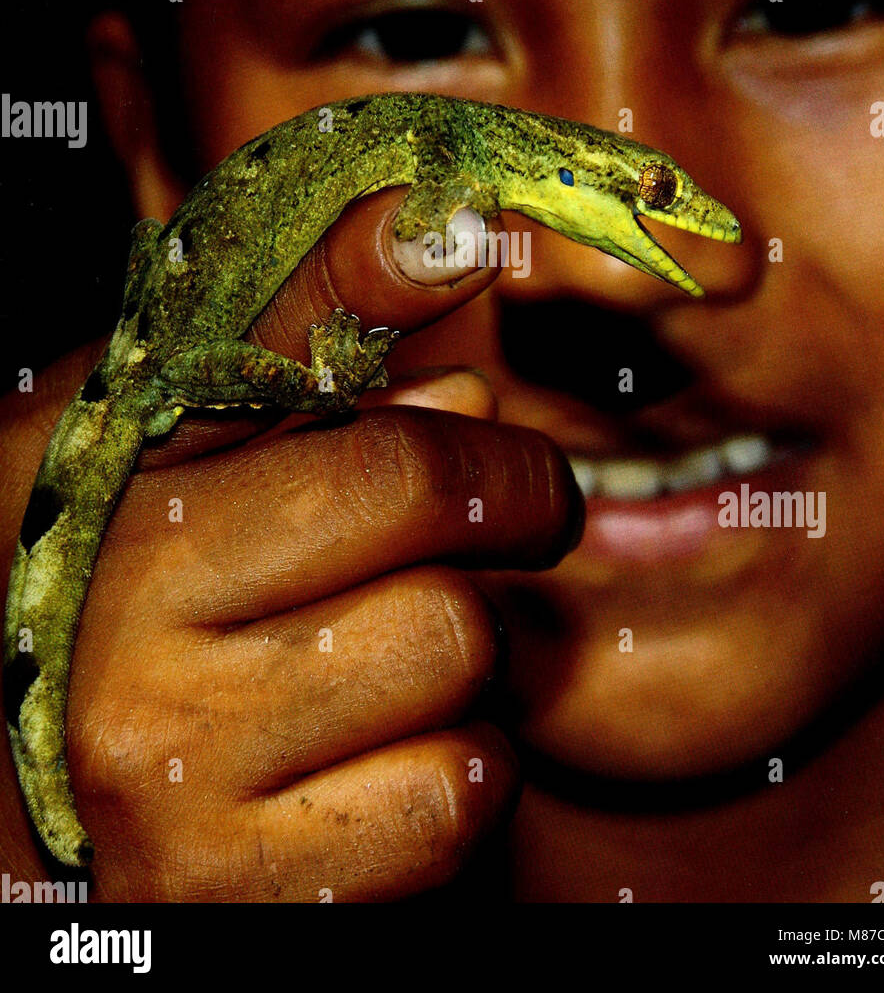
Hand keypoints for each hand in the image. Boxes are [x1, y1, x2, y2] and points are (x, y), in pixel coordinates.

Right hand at [1, 192, 581, 899]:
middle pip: (446, 618)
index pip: (393, 483)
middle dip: (477, 587)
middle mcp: (141, 694)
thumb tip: (456, 242)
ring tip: (375, 654)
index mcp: (126, 544)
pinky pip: (440, 822)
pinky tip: (366, 750)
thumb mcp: (156, 413)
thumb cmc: (87, 555)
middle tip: (459, 560)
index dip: (503, 470)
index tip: (526, 478)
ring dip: (453, 680)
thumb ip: (300, 314)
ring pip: (453, 724)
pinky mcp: (235, 911)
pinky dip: (443, 780)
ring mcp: (184, 822)